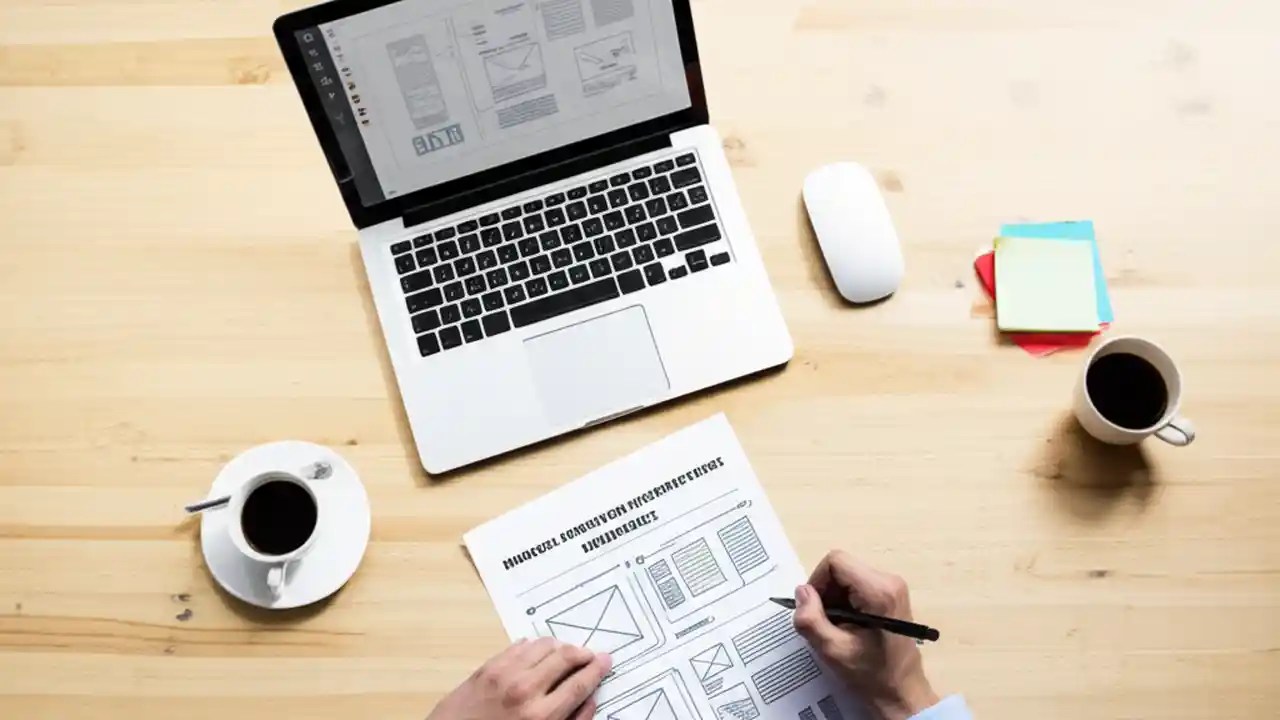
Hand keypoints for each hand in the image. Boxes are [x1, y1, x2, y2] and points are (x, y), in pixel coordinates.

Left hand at [427, 638, 611, 719]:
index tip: (606, 660)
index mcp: (542, 716)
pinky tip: (537, 653)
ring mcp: (504, 675)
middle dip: (582, 653)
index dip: (597, 669)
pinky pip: (518, 646)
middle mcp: (525, 690)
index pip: (579, 683)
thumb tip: (590, 700)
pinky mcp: (486, 668)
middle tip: (589, 655)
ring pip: (543, 645)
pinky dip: (533, 646)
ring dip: (559, 646)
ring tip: (565, 653)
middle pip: (565, 657)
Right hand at [792, 551, 938, 719]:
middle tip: (826, 623)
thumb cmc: (871, 675)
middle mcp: (890, 581)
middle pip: (842, 568)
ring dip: (834, 599)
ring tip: (838, 628)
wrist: (902, 692)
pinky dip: (845, 602)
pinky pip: (858, 584)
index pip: (836, 562)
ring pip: (848, 576)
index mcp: (879, 591)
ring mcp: (894, 587)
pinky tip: (849, 626)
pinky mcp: (892, 594)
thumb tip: (801, 592)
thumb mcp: (833, 651)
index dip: (817, 582)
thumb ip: (811, 620)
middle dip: (826, 592)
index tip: (814, 609)